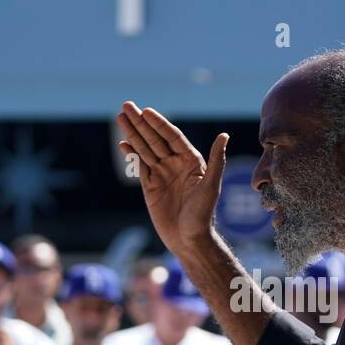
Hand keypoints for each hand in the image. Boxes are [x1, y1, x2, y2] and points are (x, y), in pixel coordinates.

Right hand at [116, 101, 228, 256]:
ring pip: (144, 148)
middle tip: (126, 105)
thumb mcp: (211, 186)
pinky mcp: (150, 185)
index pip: (172, 136)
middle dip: (140, 122)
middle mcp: (176, 164)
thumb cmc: (203, 215)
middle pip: (155, 138)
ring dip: (132, 133)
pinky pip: (139, 165)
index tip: (146, 111)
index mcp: (191, 161)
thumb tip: (224, 135)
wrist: (189, 239)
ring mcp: (161, 173)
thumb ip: (217, 159)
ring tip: (120, 117)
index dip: (158, 123)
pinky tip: (122, 142)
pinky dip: (131, 153)